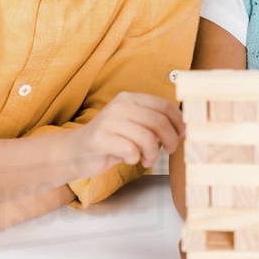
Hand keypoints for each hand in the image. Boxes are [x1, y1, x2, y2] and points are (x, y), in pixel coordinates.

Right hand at [70, 92, 184, 176]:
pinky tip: (130, 159)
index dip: (178, 121)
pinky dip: (136, 158)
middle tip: (171, 150)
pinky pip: (131, 150)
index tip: (183, 134)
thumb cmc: (111, 141)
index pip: (163, 105)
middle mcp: (119, 106)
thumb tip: (183, 128)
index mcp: (130, 99)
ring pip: (147, 137)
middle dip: (170, 139)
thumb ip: (152, 123)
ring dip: (153, 153)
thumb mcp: (134, 126)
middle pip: (158, 121)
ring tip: (148, 160)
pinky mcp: (100, 139)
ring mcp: (108, 121)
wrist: (75, 151)